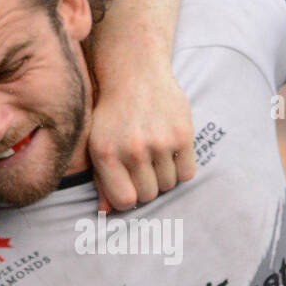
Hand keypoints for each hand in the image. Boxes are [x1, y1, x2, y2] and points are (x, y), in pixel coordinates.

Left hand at [87, 66, 195, 211]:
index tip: (130, 188)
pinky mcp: (182, 133)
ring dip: (164, 177)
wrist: (135, 73)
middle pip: (149, 194)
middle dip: (147, 186)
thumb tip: (106, 212)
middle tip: (144, 169)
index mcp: (106, 154)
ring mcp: (159, 142)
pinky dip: (181, 168)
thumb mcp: (97, 143)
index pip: (125, 200)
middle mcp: (132, 149)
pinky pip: (187, 172)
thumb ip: (101, 179)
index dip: (129, 198)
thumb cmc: (112, 114)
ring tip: (156, 157)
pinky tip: (171, 153)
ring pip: (169, 184)